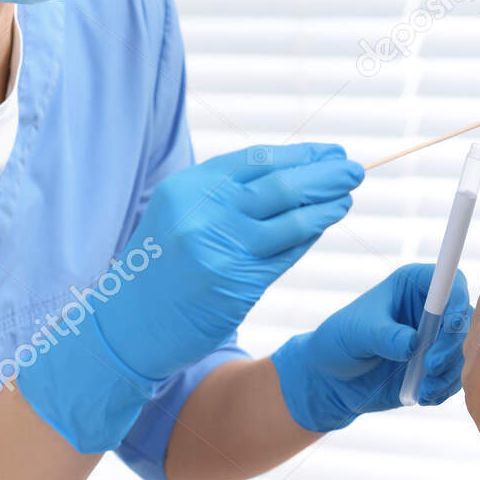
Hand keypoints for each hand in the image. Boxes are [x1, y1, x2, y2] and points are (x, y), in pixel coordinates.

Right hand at [19, 142, 361, 451]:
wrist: (126, 326)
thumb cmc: (158, 268)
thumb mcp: (178, 216)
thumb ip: (224, 195)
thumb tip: (289, 174)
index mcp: (188, 188)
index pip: (258, 160)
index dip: (301, 155)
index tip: (329, 152)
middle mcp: (204, 213)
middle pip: (281, 185)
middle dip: (324, 175)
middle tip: (353, 169)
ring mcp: (221, 250)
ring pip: (291, 220)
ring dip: (327, 205)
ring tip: (348, 195)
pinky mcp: (237, 284)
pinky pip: (286, 254)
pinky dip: (310, 236)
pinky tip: (327, 224)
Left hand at [271, 264, 471, 431]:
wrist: (331, 380)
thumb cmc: (339, 342)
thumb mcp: (356, 333)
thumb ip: (385, 335)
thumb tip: (413, 343)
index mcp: (412, 285)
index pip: (449, 282)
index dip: (456, 300)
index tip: (448, 325)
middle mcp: (430, 309)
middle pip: (464, 318)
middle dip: (452, 344)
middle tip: (431, 366)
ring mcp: (435, 339)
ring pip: (464, 351)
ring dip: (449, 372)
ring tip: (425, 389)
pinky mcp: (436, 366)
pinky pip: (454, 376)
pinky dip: (444, 388)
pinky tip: (424, 396)